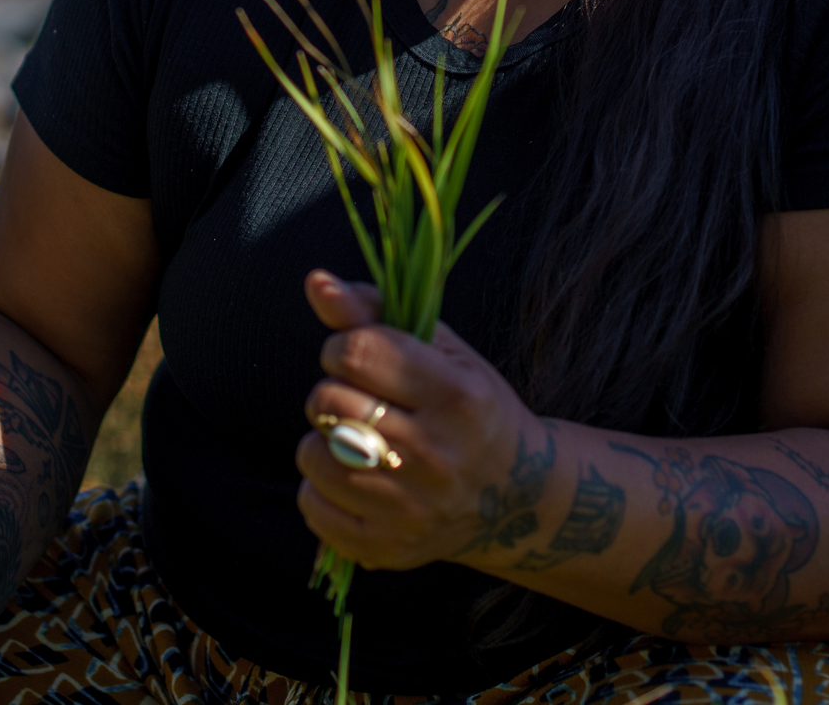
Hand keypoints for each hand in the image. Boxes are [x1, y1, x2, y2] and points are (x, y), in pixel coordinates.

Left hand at [294, 269, 543, 571]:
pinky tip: (354, 480)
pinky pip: (312, 506)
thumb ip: (372, 313)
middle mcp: (434, 455)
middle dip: (332, 392)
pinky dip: (320, 488)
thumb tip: (315, 281)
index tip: (357, 357)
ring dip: (322, 440)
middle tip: (360, 400)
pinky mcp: (388, 547)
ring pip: (313, 455)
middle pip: (327, 402)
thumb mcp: (440, 351)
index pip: (356, 351)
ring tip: (356, 440)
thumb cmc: (471, 408)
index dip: (343, 347)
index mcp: (455, 395)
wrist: (515, 498)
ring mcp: (411, 508)